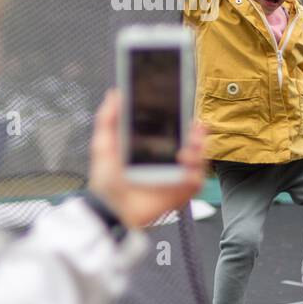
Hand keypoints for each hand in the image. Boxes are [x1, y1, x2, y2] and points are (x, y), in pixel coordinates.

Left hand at [87, 88, 208, 228]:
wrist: (109, 210)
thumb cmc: (105, 182)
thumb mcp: (103, 146)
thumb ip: (108, 119)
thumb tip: (115, 93)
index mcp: (151, 148)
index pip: (173, 130)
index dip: (182, 119)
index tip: (184, 108)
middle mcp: (166, 161)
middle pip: (192, 143)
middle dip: (198, 133)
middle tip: (196, 126)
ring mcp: (174, 178)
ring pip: (199, 160)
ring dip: (200, 151)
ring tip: (189, 148)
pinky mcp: (178, 194)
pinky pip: (196, 182)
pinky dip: (195, 174)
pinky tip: (185, 170)